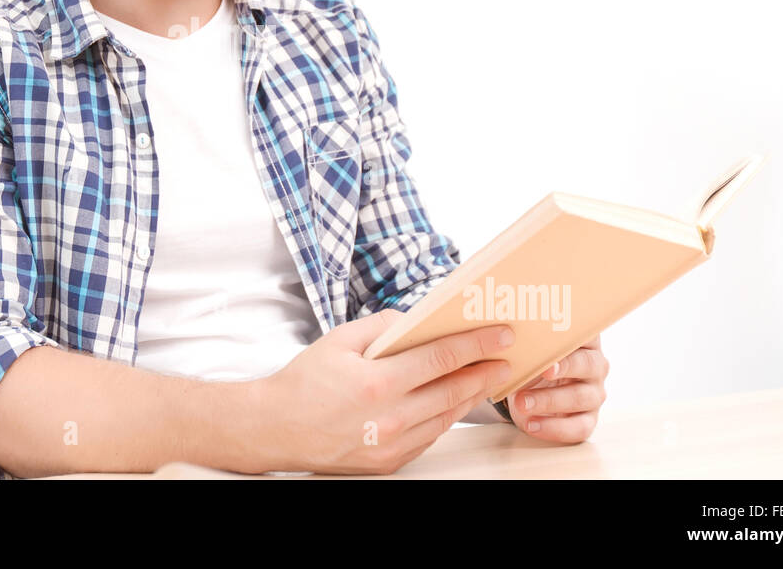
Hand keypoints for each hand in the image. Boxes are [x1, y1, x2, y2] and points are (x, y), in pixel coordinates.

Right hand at [253, 309, 514, 474]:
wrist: (276, 428)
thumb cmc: (304, 382)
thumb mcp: (339, 340)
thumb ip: (381, 326)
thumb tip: (415, 320)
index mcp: (377, 382)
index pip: (442, 358)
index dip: (476, 344)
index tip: (500, 334)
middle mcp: (389, 417)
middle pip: (453, 391)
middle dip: (484, 371)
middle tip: (505, 356)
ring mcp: (391, 444)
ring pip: (446, 417)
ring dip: (470, 396)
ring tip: (484, 378)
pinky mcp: (388, 462)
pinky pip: (428, 437)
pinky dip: (444, 418)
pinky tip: (451, 403)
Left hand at [503, 335, 607, 442]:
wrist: (527, 395)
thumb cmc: (531, 364)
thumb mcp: (528, 351)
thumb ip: (527, 343)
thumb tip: (507, 338)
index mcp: (584, 341)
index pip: (586, 331)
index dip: (573, 334)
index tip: (554, 336)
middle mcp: (595, 365)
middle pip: (587, 364)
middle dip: (564, 367)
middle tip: (543, 371)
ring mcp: (594, 394)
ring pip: (580, 397)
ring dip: (549, 400)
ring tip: (522, 403)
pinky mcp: (588, 420)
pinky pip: (578, 427)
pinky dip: (553, 427)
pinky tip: (531, 425)